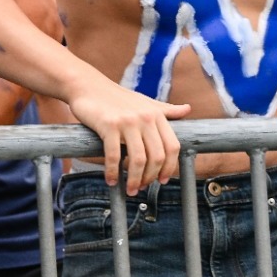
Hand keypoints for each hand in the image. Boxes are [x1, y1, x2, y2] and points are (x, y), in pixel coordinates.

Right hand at [64, 80, 189, 193]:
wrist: (88, 86)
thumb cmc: (116, 98)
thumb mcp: (145, 102)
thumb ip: (166, 109)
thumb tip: (188, 109)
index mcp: (157, 115)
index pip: (172, 147)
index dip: (169, 167)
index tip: (161, 180)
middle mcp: (145, 118)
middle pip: (157, 157)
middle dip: (150, 178)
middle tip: (141, 188)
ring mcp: (127, 121)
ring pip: (138, 159)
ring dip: (134, 179)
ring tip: (129, 190)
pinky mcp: (108, 125)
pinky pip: (113, 155)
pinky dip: (112, 172)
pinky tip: (110, 180)